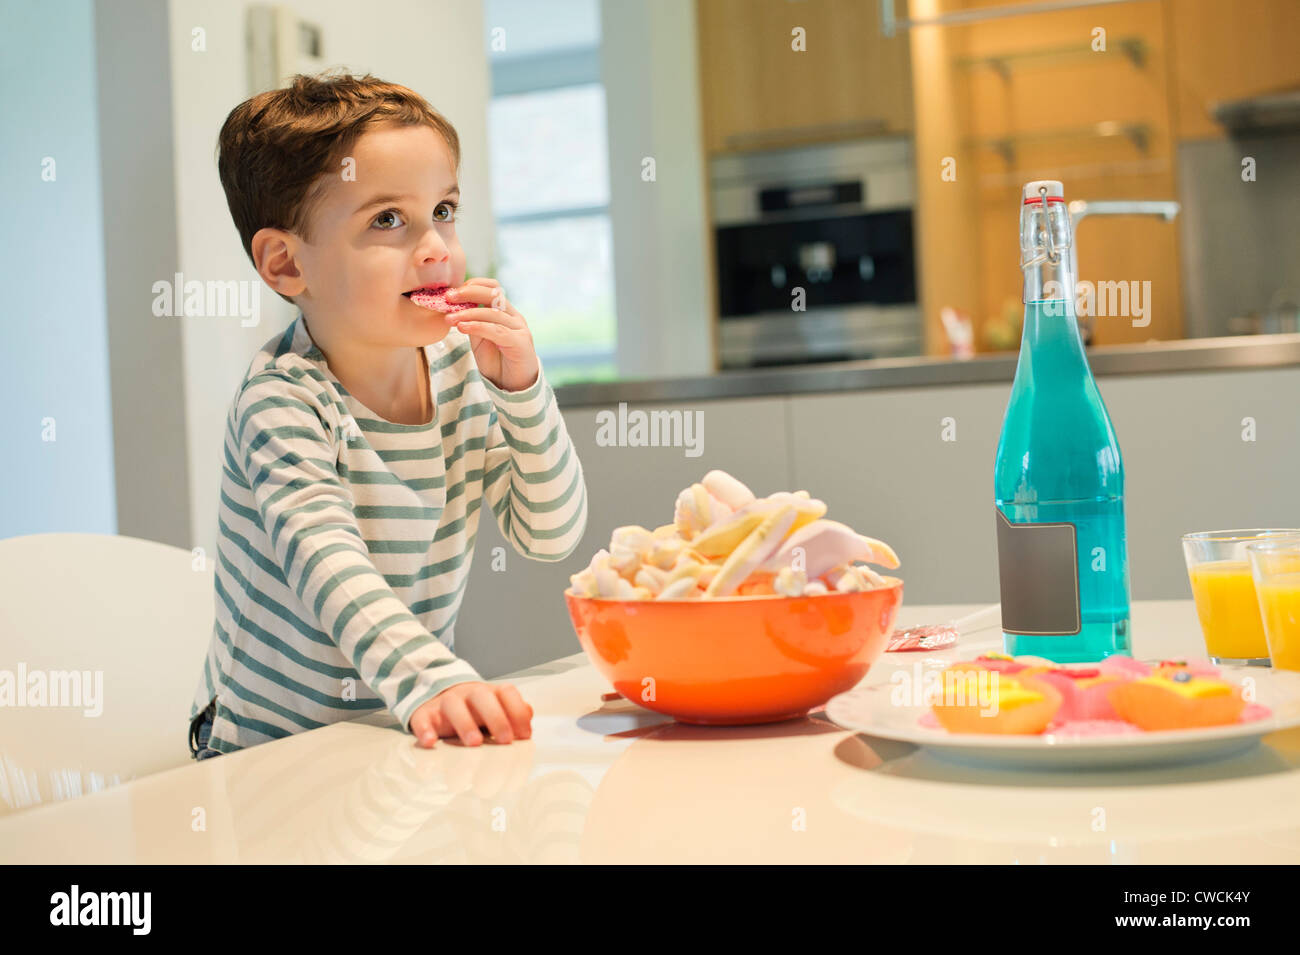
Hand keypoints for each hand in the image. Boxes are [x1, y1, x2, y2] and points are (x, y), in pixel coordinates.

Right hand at [408, 681, 532, 746]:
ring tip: (474, 743)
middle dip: (496, 718)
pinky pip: (422, 718)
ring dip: (465, 724)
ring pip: (453, 706)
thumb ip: (513, 712)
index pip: (507, 693)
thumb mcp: (495, 709)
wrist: (437, 696)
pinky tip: (431, 743)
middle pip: (482, 697)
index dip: (518, 712)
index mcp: (490, 693)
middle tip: (505, 740)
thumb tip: (528, 714)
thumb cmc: (474, 710)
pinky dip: (425, 730)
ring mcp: (445, 702)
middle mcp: (468, 694)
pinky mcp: (425, 713)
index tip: (524, 735)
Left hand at [444, 278, 538, 392]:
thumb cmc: (497, 362)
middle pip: (494, 294)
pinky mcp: (520, 343)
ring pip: (493, 313)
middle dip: (468, 293)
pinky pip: (496, 330)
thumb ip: (472, 322)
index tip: (452, 292)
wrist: (513, 386)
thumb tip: (453, 307)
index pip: (493, 288)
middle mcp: (515, 317)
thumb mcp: (480, 338)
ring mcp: (519, 329)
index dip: (473, 285)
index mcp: (506, 312)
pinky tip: (462, 327)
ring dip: (467, 314)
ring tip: (449, 318)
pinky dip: (477, 327)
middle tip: (447, 298)